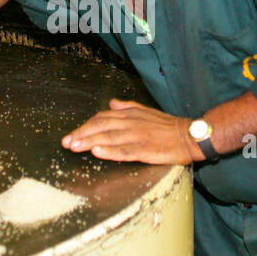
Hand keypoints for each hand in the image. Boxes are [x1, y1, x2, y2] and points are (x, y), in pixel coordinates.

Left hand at [61, 99, 202, 164]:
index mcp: (130, 114)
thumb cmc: (168, 126)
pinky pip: (125, 151)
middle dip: (81, 134)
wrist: (190, 135)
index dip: (85, 126)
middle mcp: (131, 123)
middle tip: (66, 143)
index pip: (102, 118)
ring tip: (74, 147)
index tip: (71, 135)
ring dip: (89, 142)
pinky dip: (110, 151)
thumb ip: (127, 107)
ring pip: (109, 138)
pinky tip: (98, 152)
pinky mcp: (146, 149)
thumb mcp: (146, 111)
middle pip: (101, 127)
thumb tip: (111, 103)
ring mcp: (138, 136)